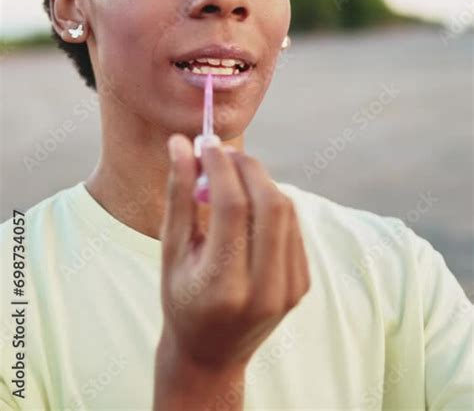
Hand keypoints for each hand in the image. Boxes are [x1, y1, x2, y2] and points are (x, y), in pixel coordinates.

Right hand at [157, 134, 311, 371]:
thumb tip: (181, 143)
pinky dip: (271, 203)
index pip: (232, 208)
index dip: (220, 167)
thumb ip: (179, 195)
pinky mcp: (302, 285)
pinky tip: (248, 204)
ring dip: (259, 182)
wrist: (211, 355)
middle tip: (223, 153)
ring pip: (286, 210)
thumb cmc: (181, 298)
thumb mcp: (171, 251)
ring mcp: (289, 290)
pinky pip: (292, 226)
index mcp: (223, 287)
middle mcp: (263, 290)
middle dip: (247, 167)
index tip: (206, 144)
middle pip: (270, 204)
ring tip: (230, 176)